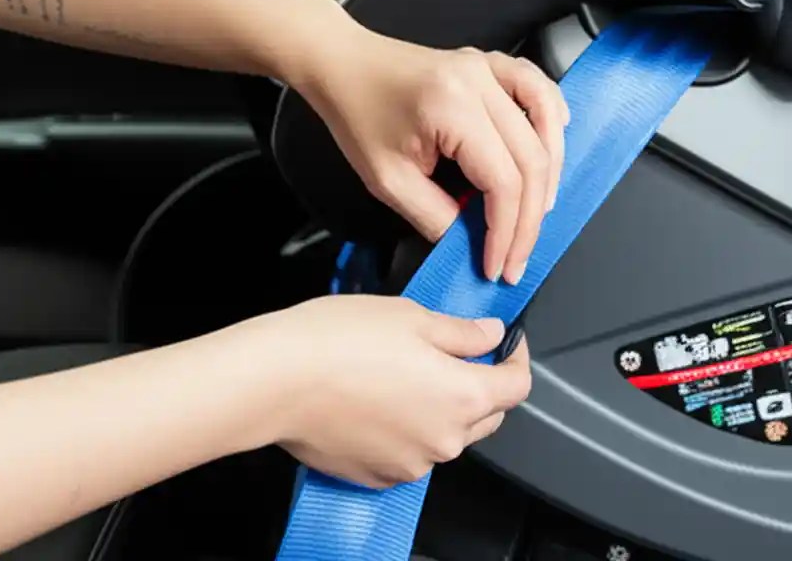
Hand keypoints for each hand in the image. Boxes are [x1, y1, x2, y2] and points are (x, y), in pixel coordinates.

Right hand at [247, 295, 530, 487]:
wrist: (274, 382)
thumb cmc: (336, 342)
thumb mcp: (413, 316)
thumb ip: (463, 332)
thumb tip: (492, 335)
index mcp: (462, 397)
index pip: (517, 386)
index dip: (516, 358)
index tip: (506, 342)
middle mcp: (445, 440)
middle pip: (487, 415)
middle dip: (480, 384)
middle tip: (452, 353)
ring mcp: (412, 464)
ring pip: (447, 435)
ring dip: (441, 409)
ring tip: (404, 373)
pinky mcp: (379, 476)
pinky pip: (411, 453)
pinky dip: (407, 430)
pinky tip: (379, 400)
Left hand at [284, 1, 569, 284]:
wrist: (344, 65)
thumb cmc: (357, 111)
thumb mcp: (388, 180)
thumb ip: (435, 216)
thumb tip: (472, 241)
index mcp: (451, 107)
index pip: (503, 180)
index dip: (507, 231)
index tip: (499, 264)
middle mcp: (479, 82)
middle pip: (532, 160)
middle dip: (530, 218)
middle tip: (518, 256)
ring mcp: (489, 69)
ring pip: (545, 125)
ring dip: (550, 175)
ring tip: (538, 214)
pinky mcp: (491, 66)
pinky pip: (539, 89)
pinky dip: (552, 120)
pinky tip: (553, 147)